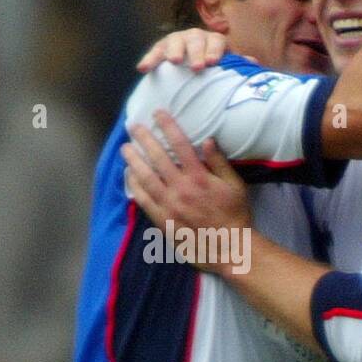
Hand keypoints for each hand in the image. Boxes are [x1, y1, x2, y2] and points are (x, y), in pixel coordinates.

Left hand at [122, 111, 250, 272]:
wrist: (230, 248)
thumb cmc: (236, 215)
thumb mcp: (235, 186)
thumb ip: (220, 163)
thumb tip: (207, 140)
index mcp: (199, 177)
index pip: (180, 144)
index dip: (167, 125)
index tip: (158, 113)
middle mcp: (181, 188)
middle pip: (157, 157)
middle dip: (143, 138)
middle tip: (133, 126)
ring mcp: (169, 204)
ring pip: (144, 176)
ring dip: (133, 160)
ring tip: (125, 148)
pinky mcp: (163, 219)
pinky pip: (142, 199)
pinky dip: (133, 185)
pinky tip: (129, 176)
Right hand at [137, 28, 229, 73]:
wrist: (197, 71)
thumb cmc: (217, 71)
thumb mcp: (228, 67)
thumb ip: (238, 65)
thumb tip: (254, 64)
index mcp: (215, 41)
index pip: (217, 41)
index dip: (215, 51)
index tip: (214, 63)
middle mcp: (196, 37)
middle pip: (196, 39)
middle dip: (196, 52)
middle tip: (198, 67)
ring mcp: (178, 40)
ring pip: (175, 41)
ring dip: (175, 50)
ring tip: (174, 62)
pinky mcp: (162, 48)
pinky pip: (155, 52)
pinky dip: (150, 59)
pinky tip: (143, 68)